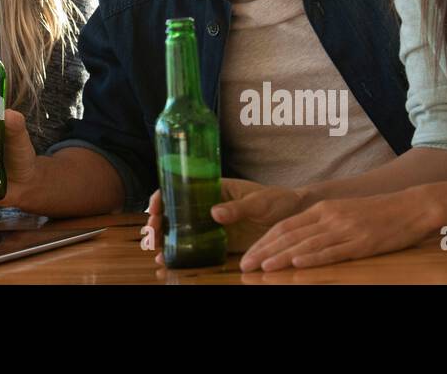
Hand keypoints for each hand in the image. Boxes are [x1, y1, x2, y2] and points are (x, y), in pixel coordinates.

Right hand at [143, 178, 276, 264]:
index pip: (180, 187)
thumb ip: (238, 207)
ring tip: (157, 251)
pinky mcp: (220, 243)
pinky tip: (172, 261)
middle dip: (159, 222)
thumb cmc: (277, 200)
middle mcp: (207, 205)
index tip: (155, 208)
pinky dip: (182, 255)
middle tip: (152, 234)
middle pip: (174, 211)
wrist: (294, 219)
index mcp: (212, 187)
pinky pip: (197, 249)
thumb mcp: (258, 201)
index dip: (162, 196)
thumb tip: (214, 213)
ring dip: (166, 240)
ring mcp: (212, 225)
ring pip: (181, 231)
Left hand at [237, 189, 434, 271]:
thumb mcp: (342, 212)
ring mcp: (345, 229)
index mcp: (321, 208)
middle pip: (289, 234)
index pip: (284, 226)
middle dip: (264, 250)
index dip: (263, 241)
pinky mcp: (361, 242)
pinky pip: (333, 251)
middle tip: (245, 265)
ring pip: (306, 243)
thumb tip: (296, 241)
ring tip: (264, 267)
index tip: (247, 255)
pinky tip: (298, 263)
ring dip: (283, 256)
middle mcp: (329, 216)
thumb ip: (320, 223)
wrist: (411, 206)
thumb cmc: (376, 213)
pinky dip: (314, 258)